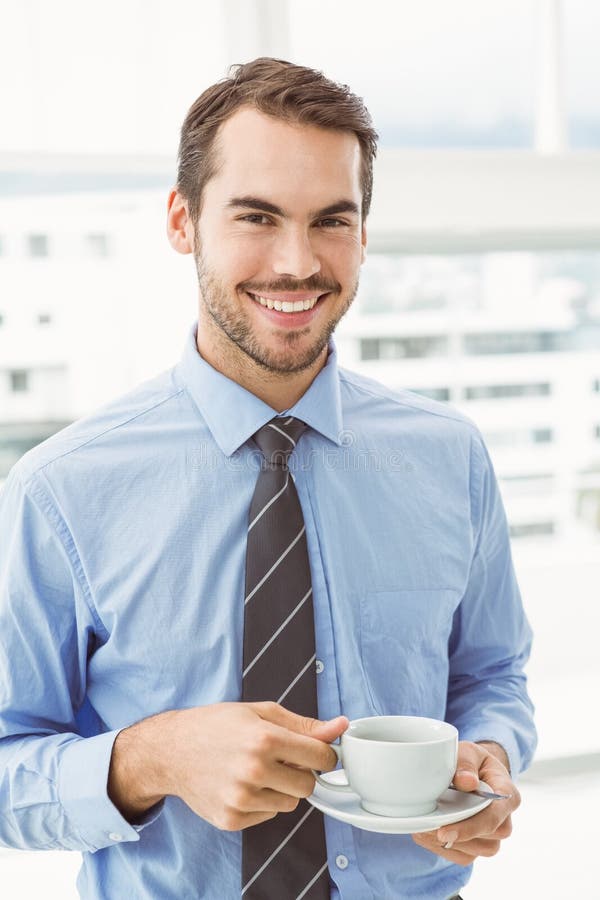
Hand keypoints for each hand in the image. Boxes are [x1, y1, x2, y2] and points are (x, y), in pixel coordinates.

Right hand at [109, 701, 347, 831]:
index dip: (324, 754)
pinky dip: (263, 802)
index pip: (320, 757)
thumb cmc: (217, 725)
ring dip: (283, 788)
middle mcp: (254, 770)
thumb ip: (304, 724)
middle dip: (302, 772)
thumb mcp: (261, 713)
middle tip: (282, 759)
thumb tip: (341, 727)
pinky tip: (243, 784)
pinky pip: (269, 815)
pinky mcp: (232, 819)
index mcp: (264, 738)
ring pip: (291, 803)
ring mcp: (241, 798)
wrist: (172, 750)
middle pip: (308, 785)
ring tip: (259, 770)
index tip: (317, 753)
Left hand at [412, 740, 519, 865]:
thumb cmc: (472, 761)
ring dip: (448, 842)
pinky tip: (430, 832)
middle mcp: (504, 819)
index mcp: (507, 794)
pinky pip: (463, 857)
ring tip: (425, 825)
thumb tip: (466, 781)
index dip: (470, 827)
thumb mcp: (469, 752)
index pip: (494, 816)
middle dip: (456, 835)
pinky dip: (444, 848)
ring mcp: (492, 836)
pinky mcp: (478, 845)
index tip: (444, 832)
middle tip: (427, 825)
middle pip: (487, 839)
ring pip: (475, 851)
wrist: (471, 771)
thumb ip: (466, 763)